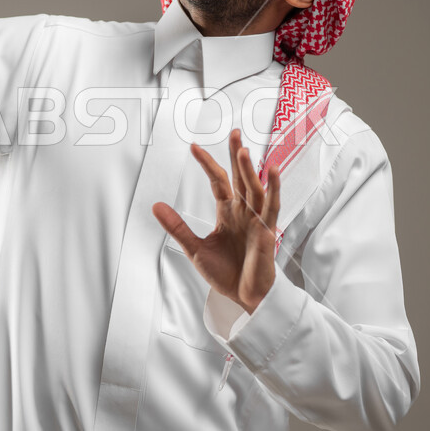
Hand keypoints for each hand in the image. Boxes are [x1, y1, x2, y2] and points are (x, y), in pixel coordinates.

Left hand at [152, 129, 281, 313]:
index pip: (218, 182)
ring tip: (243, 150)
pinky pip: (272, 206)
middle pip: (240, 177)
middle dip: (236, 155)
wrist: (242, 299)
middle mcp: (243, 212)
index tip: (194, 147)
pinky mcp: (267, 232)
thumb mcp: (194, 248)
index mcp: (228, 213)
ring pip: (254, 188)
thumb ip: (177, 226)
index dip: (208, 164)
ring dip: (250, 169)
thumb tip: (155, 205)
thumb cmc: (226, 274)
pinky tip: (272, 171)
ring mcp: (257, 220)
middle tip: (234, 131)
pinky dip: (274, 189)